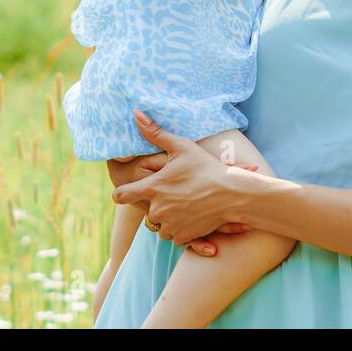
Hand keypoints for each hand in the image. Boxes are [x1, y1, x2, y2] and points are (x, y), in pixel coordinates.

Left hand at [112, 111, 256, 248]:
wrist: (231, 194)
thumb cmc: (206, 168)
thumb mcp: (181, 146)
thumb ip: (155, 133)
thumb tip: (135, 114)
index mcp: (152, 188)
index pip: (120, 196)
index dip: (122, 193)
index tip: (128, 190)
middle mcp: (157, 210)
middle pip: (145, 210)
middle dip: (156, 204)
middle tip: (175, 193)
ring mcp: (170, 225)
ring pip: (160, 224)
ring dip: (168, 218)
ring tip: (184, 203)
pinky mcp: (182, 236)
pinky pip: (174, 235)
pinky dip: (180, 228)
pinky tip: (192, 215)